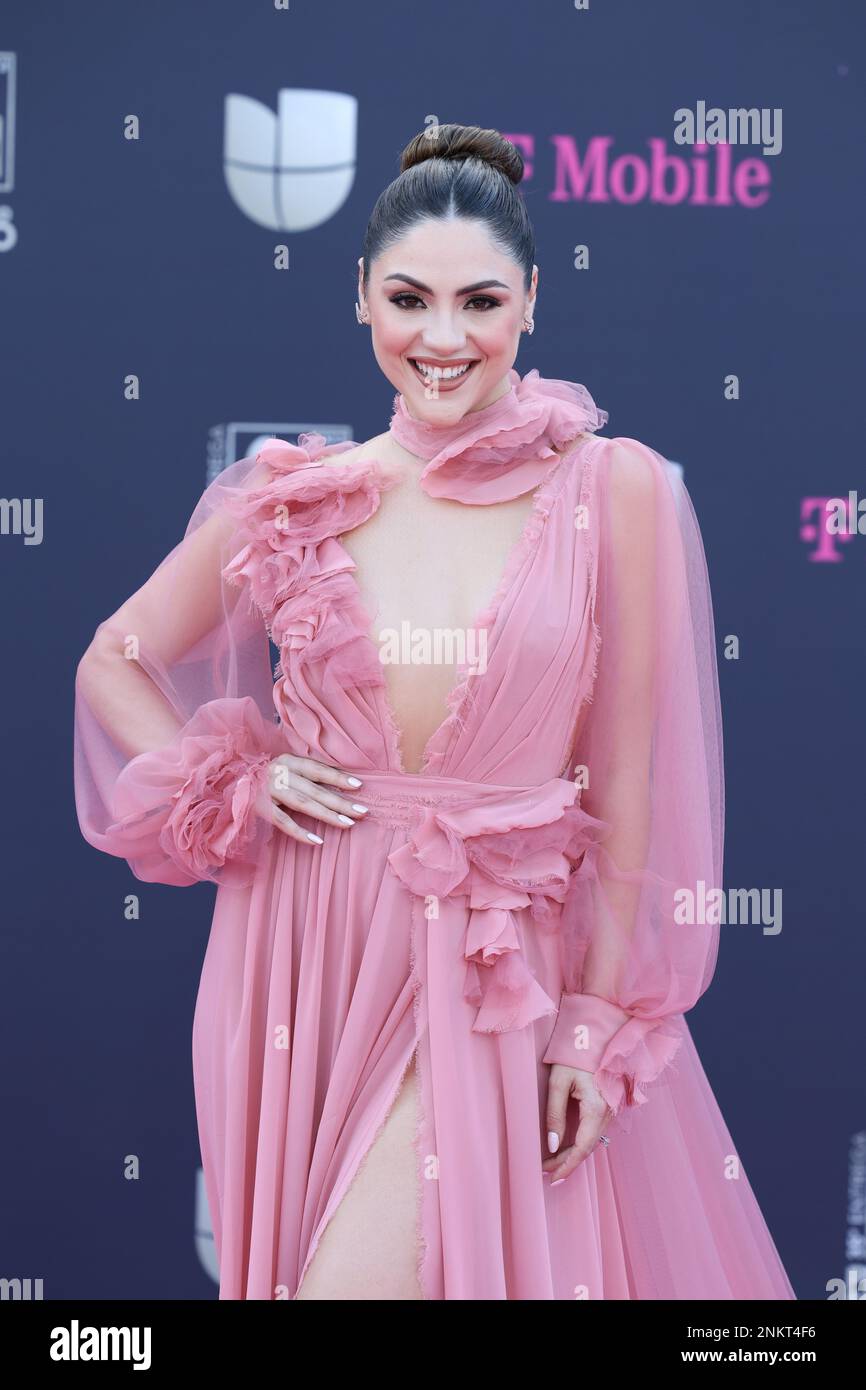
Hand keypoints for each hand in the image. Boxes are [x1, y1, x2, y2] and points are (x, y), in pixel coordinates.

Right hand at [254, 754, 368, 844]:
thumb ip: (305, 773)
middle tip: (362, 811)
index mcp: (287, 761)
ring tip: (347, 824)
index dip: (338, 777)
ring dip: (326, 814)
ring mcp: (268, 791)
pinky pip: (282, 821)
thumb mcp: (284, 768)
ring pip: (302, 803)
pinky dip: (300, 831)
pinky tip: (317, 841)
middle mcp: (279, 773)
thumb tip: (339, 779)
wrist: (226, 782)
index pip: (317, 769)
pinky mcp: (259, 808)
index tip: (359, 786)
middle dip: (340, 801)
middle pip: (314, 789)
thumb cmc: (264, 777)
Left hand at [542, 1064, 611, 1182]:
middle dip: (568, 1162)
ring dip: (574, 1153)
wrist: (594, 1033)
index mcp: (597, 1107)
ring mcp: (610, 1109)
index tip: (552, 1178)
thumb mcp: (558, 1082)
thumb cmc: (574, 1054)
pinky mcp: (608, 1105)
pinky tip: (567, 1145)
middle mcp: (608, 1112)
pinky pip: (595, 1131)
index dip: (567, 1166)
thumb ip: (554, 1114)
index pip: (582, 1147)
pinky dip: (581, 1142)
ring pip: (592, 1140)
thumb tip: (553, 1146)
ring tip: (553, 1163)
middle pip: (588, 1147)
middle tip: (547, 1172)